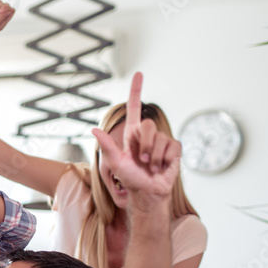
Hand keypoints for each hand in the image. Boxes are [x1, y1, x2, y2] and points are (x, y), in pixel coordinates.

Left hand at [91, 73, 180, 207]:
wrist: (147, 192)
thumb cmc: (130, 179)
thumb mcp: (115, 163)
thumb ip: (107, 146)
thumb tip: (93, 130)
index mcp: (132, 135)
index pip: (135, 109)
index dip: (136, 91)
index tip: (139, 74)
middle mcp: (147, 135)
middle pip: (148, 125)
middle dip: (144, 145)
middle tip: (141, 160)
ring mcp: (161, 141)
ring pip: (160, 138)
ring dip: (153, 157)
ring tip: (150, 167)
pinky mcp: (174, 149)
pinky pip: (171, 147)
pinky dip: (165, 159)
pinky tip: (162, 167)